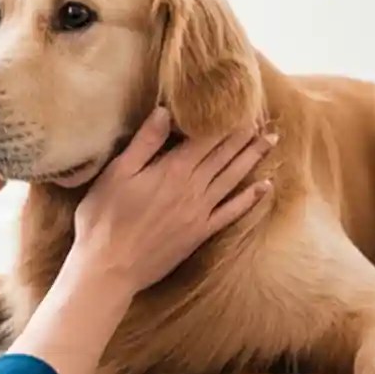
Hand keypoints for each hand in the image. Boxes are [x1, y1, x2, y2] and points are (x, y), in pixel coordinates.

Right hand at [69, 107, 274, 293]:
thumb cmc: (104, 218)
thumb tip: (165, 111)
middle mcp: (192, 188)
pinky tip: (265, 188)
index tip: (241, 106)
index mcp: (172, 170)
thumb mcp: (117, 173)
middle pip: (223, 156)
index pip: (204, 138)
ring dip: (252, 159)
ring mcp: (199, 212)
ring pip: (232, 178)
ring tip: (270, 142)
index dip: (224, 121)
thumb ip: (144, 142)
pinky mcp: (199, 233)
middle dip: (244, 136)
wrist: (109, 267)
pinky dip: (250, 199)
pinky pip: (231, 212)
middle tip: (264, 120)